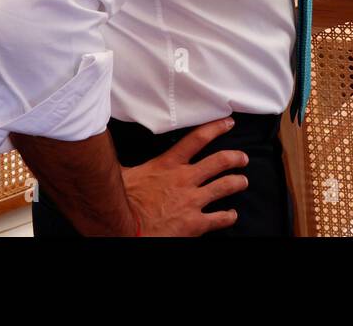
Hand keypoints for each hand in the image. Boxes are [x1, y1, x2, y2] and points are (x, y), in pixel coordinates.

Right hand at [120, 118, 248, 235]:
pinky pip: (219, 218)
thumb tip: (110, 149)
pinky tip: (231, 215)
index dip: (216, 128)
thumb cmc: (120, 203)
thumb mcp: (122, 174)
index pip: (197, 139)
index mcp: (168, 164)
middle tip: (242, 158)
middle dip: (235, 158)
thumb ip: (125, 161)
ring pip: (225, 186)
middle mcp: (185, 179)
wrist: (122, 229)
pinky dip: (228, 216)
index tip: (228, 123)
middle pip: (219, 161)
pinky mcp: (194, 223)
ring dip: (238, 183)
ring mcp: (192, 201)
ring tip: (243, 181)